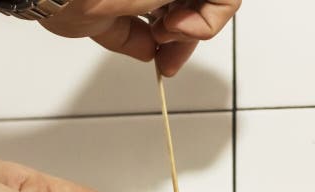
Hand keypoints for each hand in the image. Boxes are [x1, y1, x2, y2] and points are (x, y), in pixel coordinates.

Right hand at [39, 0, 240, 75]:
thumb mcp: (101, 22)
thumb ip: (129, 34)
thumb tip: (148, 49)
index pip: (173, 3)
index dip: (175, 35)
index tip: (166, 61)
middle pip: (193, 2)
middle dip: (187, 38)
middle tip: (170, 62)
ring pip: (212, 0)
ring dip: (194, 28)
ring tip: (164, 35)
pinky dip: (207, 22)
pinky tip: (175, 29)